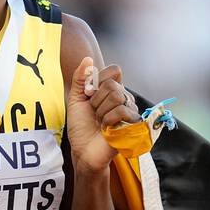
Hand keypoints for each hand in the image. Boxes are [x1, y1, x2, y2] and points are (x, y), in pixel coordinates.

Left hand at [65, 56, 140, 171]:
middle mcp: (123, 97)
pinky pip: (122, 110)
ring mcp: (130, 110)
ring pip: (117, 96)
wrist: (83, 150)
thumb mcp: (76, 99)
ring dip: (101, 111)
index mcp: (111, 90)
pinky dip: (109, 119)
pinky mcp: (134, 123)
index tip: (88, 95)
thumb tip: (87, 59)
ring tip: (100, 122)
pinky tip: (107, 128)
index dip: (98, 80)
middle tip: (94, 113)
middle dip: (96, 100)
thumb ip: (80, 78)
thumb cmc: (80, 127)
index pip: (114, 70)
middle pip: (113, 84)